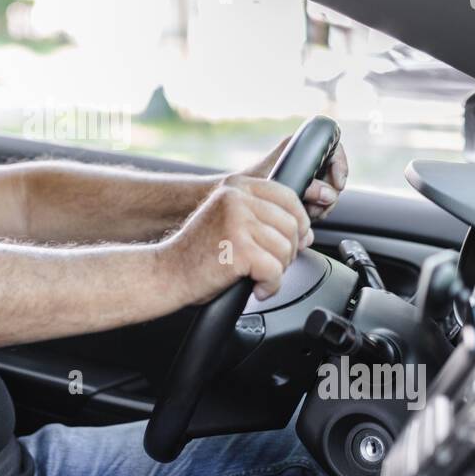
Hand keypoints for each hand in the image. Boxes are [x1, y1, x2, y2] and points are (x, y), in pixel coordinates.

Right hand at [164, 175, 311, 303]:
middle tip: (268, 266)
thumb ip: (262, 217)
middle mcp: (237, 198)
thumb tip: (307, 232)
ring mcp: (238, 221)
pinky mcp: (240, 248)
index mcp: (236, 187)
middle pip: (292, 224)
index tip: (291, 242)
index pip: (287, 196)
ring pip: (286, 249)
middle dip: (288, 252)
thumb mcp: (228, 220)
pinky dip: (270, 286)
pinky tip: (255, 288)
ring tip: (257, 277)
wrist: (167, 273)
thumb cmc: (198, 253)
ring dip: (277, 271)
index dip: (297, 222)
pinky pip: (275, 270)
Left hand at [240, 131, 348, 222]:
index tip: (338, 184)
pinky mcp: (303, 189)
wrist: (240, 196)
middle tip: (317, 207)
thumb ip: (310, 188)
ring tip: (307, 212)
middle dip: (329, 194)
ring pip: (329, 190)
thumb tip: (329, 195)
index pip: (333, 146)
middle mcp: (303, 156)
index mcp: (298, 145)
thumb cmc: (253, 185)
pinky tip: (305, 214)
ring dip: (322, 205)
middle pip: (334, 174)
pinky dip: (316, 209)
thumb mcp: (284, 186)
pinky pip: (320, 200)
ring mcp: (304, 173)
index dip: (340, 165)